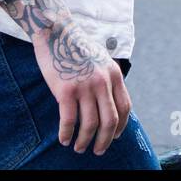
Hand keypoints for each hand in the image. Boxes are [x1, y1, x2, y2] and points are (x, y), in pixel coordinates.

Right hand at [30, 15, 129, 154]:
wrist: (56, 31)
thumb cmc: (76, 47)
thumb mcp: (101, 60)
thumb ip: (107, 79)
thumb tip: (108, 103)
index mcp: (114, 74)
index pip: (125, 107)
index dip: (121, 126)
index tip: (115, 136)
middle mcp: (103, 81)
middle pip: (110, 120)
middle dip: (106, 140)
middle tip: (98, 150)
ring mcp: (85, 86)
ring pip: (90, 124)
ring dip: (85, 140)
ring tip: (79, 147)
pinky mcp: (66, 90)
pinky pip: (69, 120)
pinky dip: (67, 133)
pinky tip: (64, 139)